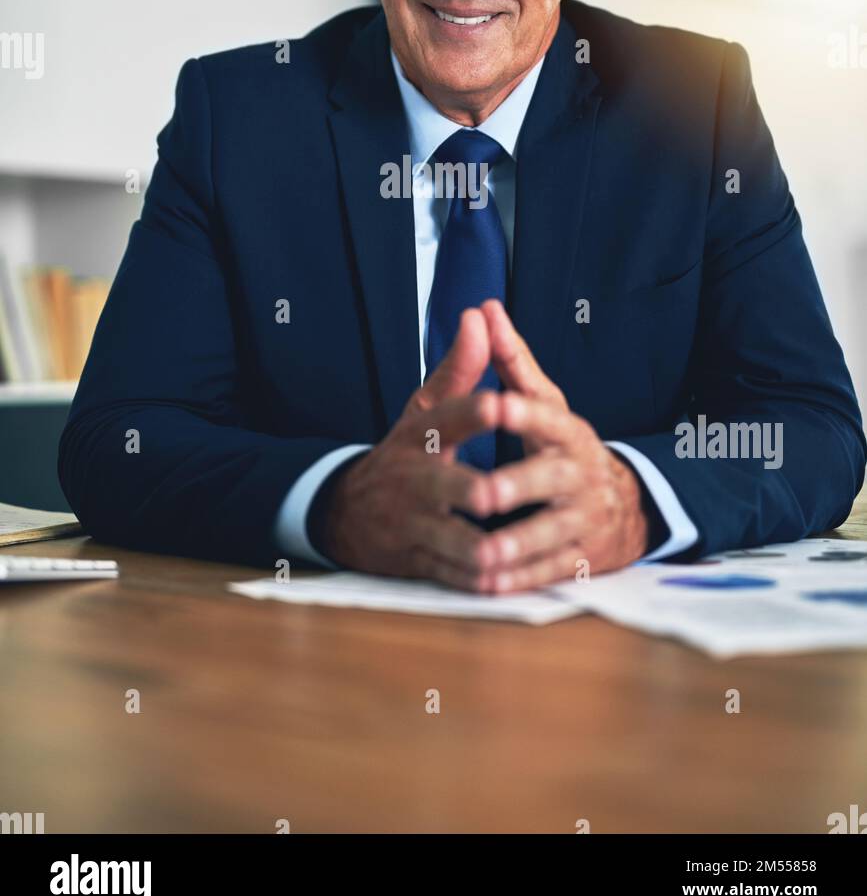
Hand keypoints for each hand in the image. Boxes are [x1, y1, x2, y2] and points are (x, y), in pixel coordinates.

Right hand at [320, 308, 506, 586]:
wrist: (346, 512)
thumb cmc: (405, 452)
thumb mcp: (424, 409)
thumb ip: (459, 367)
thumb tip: (479, 315)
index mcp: (420, 436)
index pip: (447, 417)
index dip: (473, 409)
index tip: (501, 400)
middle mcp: (415, 479)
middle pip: (444, 485)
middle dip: (471, 491)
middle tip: (500, 494)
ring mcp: (414, 524)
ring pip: (449, 540)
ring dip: (479, 548)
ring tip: (509, 552)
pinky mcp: (418, 561)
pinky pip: (451, 575)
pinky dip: (477, 581)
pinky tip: (506, 581)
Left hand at [473, 299, 649, 590]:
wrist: (627, 506)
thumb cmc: (565, 447)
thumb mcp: (546, 402)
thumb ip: (512, 360)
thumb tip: (484, 308)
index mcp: (566, 431)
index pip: (545, 416)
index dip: (521, 410)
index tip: (493, 404)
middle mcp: (578, 474)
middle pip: (549, 480)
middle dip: (518, 487)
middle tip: (484, 494)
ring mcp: (582, 519)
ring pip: (549, 533)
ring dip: (517, 546)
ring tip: (483, 554)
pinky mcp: (581, 558)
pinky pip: (549, 571)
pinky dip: (521, 580)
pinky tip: (490, 584)